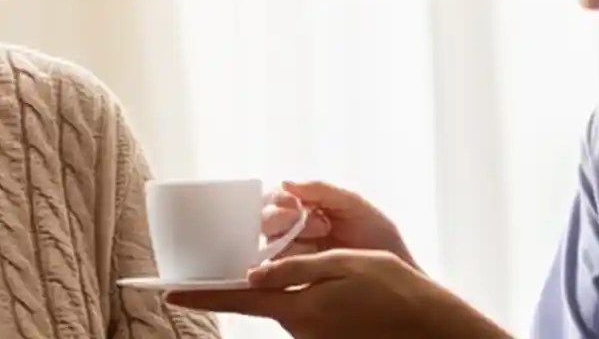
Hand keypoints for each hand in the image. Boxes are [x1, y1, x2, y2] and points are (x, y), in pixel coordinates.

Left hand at [167, 249, 508, 338]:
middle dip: (241, 283)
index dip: (200, 296)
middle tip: (223, 266)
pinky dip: (297, 294)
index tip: (168, 293)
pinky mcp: (325, 337)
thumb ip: (297, 268)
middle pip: (257, 300)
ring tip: (293, 269)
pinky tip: (320, 284)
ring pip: (280, 303)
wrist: (430, 326)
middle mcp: (300, 327)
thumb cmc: (391, 289)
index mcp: (299, 307)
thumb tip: (252, 275)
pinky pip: (300, 311)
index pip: (237, 302)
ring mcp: (313, 336)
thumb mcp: (344, 266)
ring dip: (276, 287)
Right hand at [262, 181, 416, 266]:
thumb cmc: (380, 240)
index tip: (295, 204)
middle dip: (284, 221)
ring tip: (320, 245)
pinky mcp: (295, 284)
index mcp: (306, 209)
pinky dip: (278, 270)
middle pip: (266, 222)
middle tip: (317, 226)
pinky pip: (275, 276)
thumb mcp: (356, 207)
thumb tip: (286, 182)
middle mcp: (294, 232)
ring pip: (268, 247)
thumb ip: (323, 190)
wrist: (399, 276)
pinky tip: (298, 267)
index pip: (276, 199)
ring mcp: (293, 259)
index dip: (280, 200)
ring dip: (289, 244)